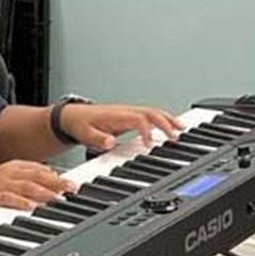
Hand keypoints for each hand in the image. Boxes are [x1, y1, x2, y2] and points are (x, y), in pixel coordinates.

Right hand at [0, 160, 75, 210]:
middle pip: (36, 175)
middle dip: (56, 182)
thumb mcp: (6, 185)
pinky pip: (7, 198)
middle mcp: (6, 172)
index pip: (38, 168)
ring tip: (57, 198)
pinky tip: (31, 207)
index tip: (71, 183)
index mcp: (11, 167)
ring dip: (43, 192)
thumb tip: (46, 188)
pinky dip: (20, 202)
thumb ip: (25, 184)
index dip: (56, 175)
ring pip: (25, 185)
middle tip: (72, 189)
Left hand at [60, 104, 181, 149]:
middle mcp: (125, 111)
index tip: (151, 144)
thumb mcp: (84, 134)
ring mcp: (129, 113)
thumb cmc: (80, 124)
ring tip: (182, 130)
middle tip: (177, 135)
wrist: (73, 117)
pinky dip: (163, 121)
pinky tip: (170, 128)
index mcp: (116, 115)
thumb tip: (111, 142)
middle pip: (151, 112)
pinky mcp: (130, 117)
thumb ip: (98, 139)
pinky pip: (150, 116)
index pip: (138, 119)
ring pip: (154, 112)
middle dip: (166, 123)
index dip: (147, 130)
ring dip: (169, 120)